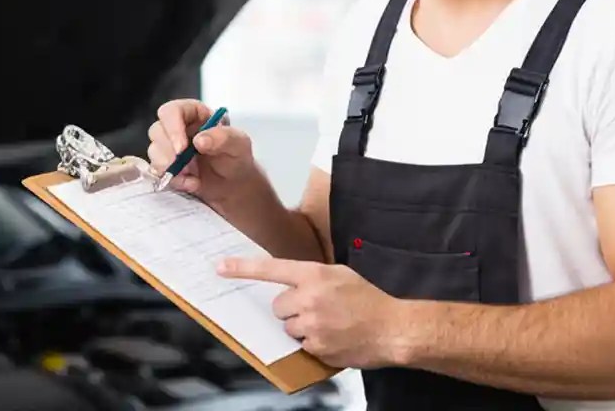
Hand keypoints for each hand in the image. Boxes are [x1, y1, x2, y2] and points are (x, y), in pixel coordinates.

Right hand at [146, 99, 258, 206]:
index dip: (172, 128)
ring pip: (154, 151)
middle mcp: (177, 127)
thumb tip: (200, 140)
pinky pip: (157, 171)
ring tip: (194, 178)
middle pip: (157, 131)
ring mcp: (169, 147)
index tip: (182, 148)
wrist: (234, 185)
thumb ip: (224, 138)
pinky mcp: (165, 165)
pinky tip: (191, 184)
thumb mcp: (239, 144)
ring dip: (171, 168)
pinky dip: (173, 180)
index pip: (172, 111)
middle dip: (169, 153)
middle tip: (188, 168)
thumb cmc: (236, 158)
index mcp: (194, 113)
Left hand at [217, 256, 400, 368]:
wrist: (393, 329)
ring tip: (328, 324)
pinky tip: (333, 337)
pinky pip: (301, 345)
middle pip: (278, 306)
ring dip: (301, 327)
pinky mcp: (316, 347)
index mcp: (315, 275)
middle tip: (315, 309)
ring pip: (288, 327)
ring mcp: (311, 324)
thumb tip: (291, 285)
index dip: (243, 268)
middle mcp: (309, 298)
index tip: (221, 267)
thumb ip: (313, 277)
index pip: (272, 269)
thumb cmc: (370, 300)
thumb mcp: (341, 275)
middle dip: (291, 309)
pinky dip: (313, 343)